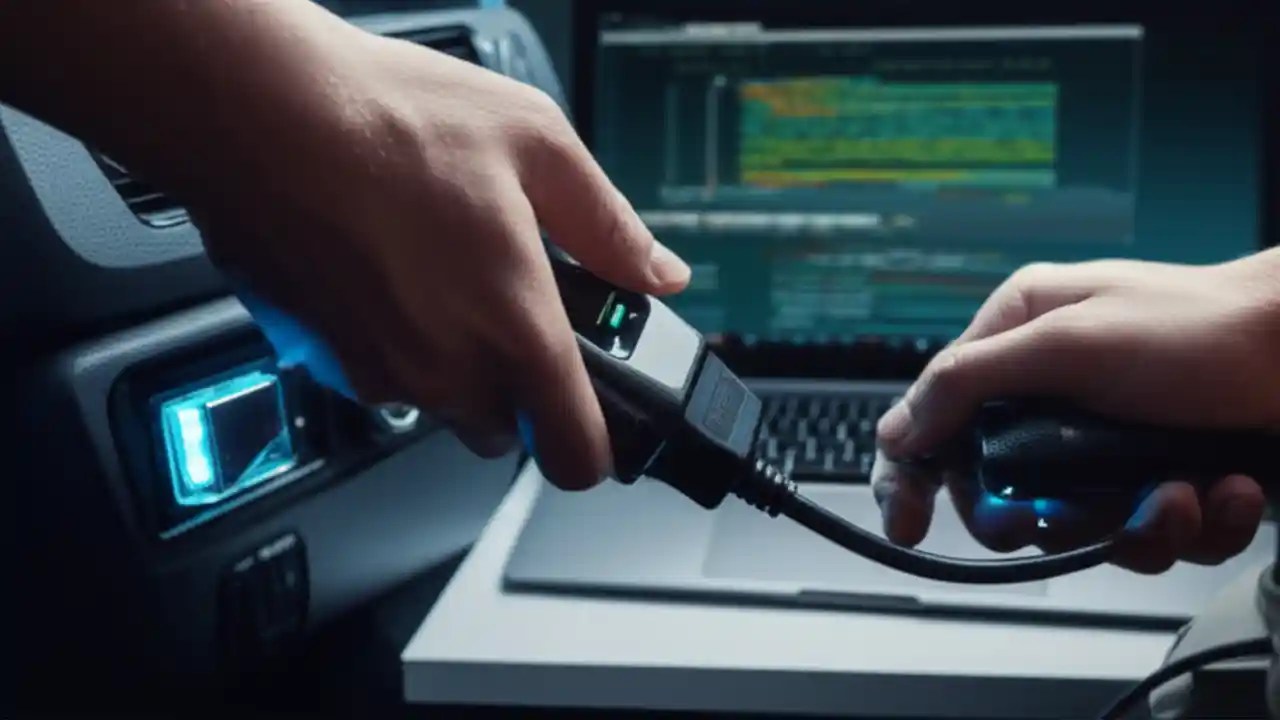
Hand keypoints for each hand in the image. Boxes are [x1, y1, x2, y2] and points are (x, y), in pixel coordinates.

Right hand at [136, 3, 689, 489]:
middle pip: (503, 433)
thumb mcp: (537, 143)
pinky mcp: (326, 355)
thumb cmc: (388, 118)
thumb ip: (609, 225)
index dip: (597, 451)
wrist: (254, 111)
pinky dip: (400, 341)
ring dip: (456, 362)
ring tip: (446, 270)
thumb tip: (658, 272)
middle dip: (519, 388)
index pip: (573, 452)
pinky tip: (393, 268)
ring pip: (442, 404)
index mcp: (514, 327)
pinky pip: (385, 374)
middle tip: (515, 310)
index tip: (601, 427)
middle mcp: (447, 369)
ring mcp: (380, 370)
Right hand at [872, 256, 1276, 572]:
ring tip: (1178, 494)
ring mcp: (1106, 441)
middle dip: (1037, 517)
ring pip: (1077, 523)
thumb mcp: (1069, 341)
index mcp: (1017, 342)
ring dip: (1130, 524)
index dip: (910, 474)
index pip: (934, 416)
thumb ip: (970, 382)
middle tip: (1062, 518)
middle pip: (1000, 488)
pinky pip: (1147, 531)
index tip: (909, 525)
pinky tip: (1221, 490)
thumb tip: (898, 430)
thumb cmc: (1200, 326)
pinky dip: (1189, 524)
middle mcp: (1053, 395)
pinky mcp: (1157, 476)